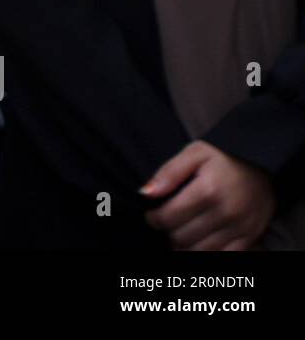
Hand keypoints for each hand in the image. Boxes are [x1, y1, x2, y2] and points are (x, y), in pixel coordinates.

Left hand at [141, 140, 275, 249]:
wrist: (263, 161)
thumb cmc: (223, 156)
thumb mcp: (194, 153)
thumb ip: (169, 173)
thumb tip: (145, 193)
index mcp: (207, 190)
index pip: (168, 218)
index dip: (153, 219)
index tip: (152, 215)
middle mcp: (225, 212)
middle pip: (182, 237)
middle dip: (169, 232)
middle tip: (168, 222)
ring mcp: (240, 227)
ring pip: (200, 251)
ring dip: (185, 245)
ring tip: (182, 232)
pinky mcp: (251, 236)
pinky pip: (225, 256)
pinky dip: (208, 253)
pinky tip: (199, 242)